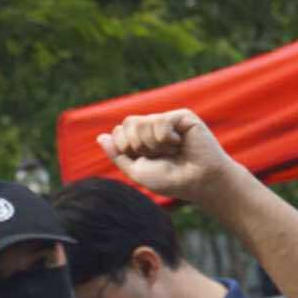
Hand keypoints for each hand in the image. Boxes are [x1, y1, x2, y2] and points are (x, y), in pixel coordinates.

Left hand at [98, 109, 238, 204]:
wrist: (197, 181)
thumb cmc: (168, 179)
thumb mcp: (135, 169)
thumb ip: (117, 153)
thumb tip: (100, 137)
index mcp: (140, 138)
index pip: (118, 131)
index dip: (125, 148)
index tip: (143, 159)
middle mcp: (152, 127)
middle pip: (128, 123)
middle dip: (137, 145)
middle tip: (157, 155)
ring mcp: (167, 120)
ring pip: (141, 122)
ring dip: (152, 144)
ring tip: (170, 151)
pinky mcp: (182, 116)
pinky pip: (160, 121)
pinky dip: (165, 139)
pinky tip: (179, 143)